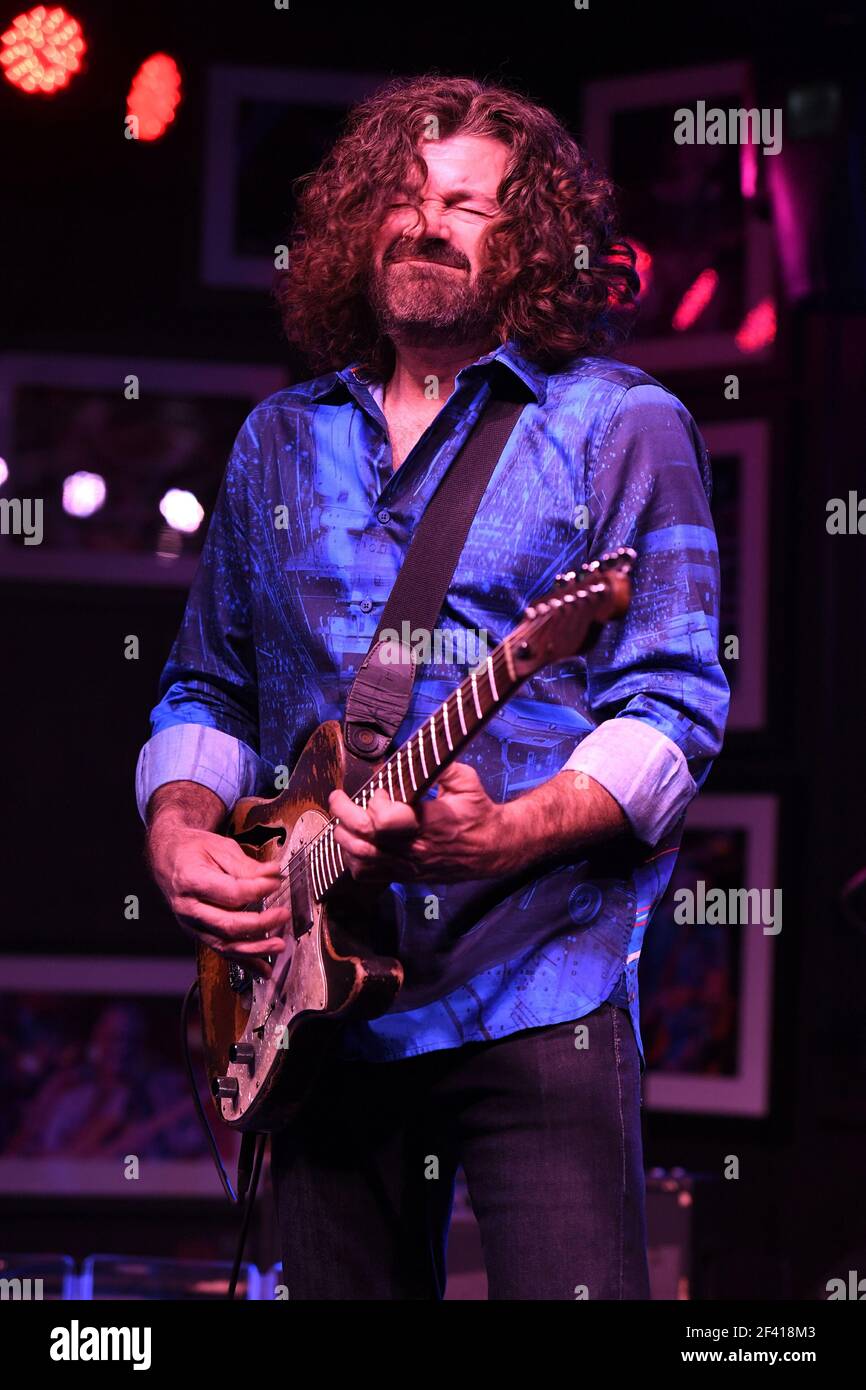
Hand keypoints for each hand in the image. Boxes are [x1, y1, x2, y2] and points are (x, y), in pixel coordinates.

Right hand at [148, 823, 289, 977]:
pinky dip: (245, 963)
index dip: (258, 889)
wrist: (168, 857)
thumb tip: (272, 875)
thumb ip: (246, 865)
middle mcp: (189, 908)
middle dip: (260, 923)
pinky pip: (223, 952)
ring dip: (255, 949)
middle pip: (227, 925)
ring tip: (278, 946)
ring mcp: (192, 925)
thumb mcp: (219, 847)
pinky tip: (264, 969)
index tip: (276, 882)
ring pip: (225, 945)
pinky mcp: (199, 934)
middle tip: (283, 914)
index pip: (231, 893)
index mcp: (190, 881)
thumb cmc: (192, 851)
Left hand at [329, 761, 518, 885]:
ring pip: (360, 858)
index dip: (376, 801)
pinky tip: (354, 843)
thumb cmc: (477, 812)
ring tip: (343, 819)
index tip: (383, 788)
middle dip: (344, 814)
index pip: (385, 821)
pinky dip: (352, 859)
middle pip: (364, 839)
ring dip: (344, 837)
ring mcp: (408, 865)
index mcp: (429, 824)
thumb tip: (413, 754)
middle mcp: (415, 849)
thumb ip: (439, 765)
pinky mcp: (405, 875)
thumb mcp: (465, 780)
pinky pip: (367, 875)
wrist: (492, 848)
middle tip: (339, 798)